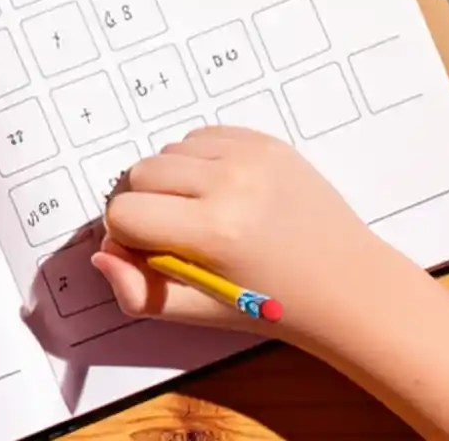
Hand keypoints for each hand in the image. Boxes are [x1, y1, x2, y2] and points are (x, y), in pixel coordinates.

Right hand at [93, 125, 389, 342]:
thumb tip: (102, 254)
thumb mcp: (196, 312)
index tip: (153, 253)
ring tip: (200, 212)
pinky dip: (196, 162)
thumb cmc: (268, 304)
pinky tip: (220, 191)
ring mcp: (251, 156)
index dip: (128, 237)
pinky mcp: (264, 141)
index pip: (124, 214)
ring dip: (169, 181)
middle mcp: (231, 185)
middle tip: (173, 232)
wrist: (347, 283)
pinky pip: (198, 137)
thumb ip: (136, 291)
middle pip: (138, 174)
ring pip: (165, 152)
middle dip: (143, 204)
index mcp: (213, 233)